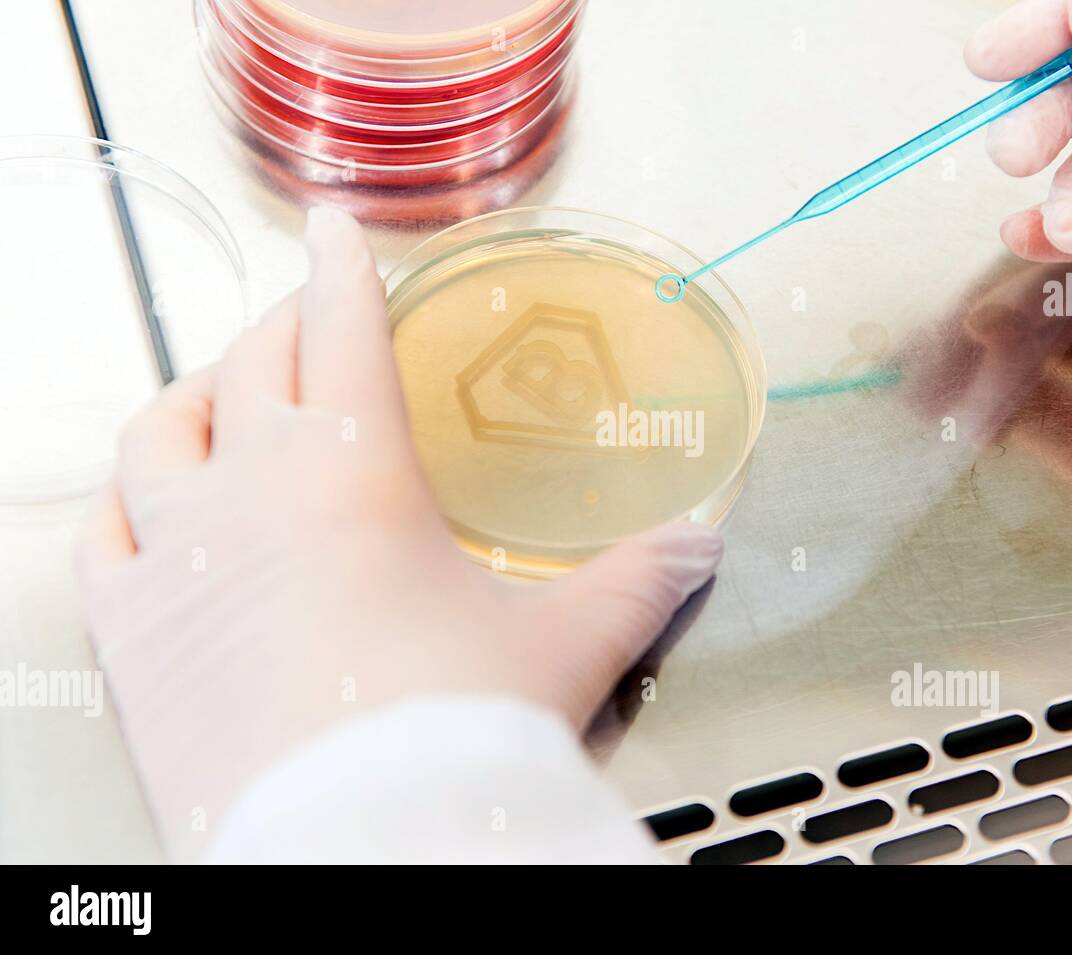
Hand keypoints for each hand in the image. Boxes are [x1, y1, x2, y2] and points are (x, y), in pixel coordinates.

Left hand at [74, 207, 721, 856]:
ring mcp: (179, 557)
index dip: (340, 265)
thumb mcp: (563, 643)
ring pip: (160, 432)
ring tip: (221, 394)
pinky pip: (104, 536)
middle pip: (251, 362)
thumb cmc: (453, 735)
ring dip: (195, 395)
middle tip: (303, 319)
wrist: (363, 842)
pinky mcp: (133, 633)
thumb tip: (697, 548)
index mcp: (355, 473)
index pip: (340, 326)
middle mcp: (253, 493)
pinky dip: (128, 504)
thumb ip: (637, 581)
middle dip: (280, 323)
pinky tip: (146, 508)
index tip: (333, 228)